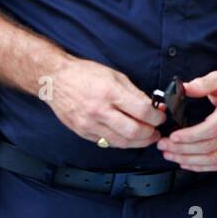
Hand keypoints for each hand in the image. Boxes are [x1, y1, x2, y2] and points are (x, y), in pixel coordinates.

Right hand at [45, 57, 164, 147]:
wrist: (55, 80)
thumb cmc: (85, 74)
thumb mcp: (115, 76)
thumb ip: (136, 94)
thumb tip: (154, 107)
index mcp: (110, 93)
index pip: (142, 112)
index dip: (157, 117)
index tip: (160, 117)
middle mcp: (99, 111)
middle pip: (133, 131)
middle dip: (150, 134)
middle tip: (156, 131)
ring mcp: (89, 124)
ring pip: (121, 142)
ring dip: (138, 142)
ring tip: (146, 137)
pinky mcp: (82, 132)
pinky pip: (107, 143)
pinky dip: (121, 142)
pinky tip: (128, 137)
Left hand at [157, 70, 216, 171]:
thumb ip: (202, 83)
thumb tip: (184, 88)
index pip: (210, 130)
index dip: (190, 136)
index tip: (173, 137)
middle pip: (208, 146)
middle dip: (183, 149)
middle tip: (164, 146)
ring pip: (213, 158)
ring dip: (189, 160)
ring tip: (171, 155)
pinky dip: (202, 167)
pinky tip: (187, 163)